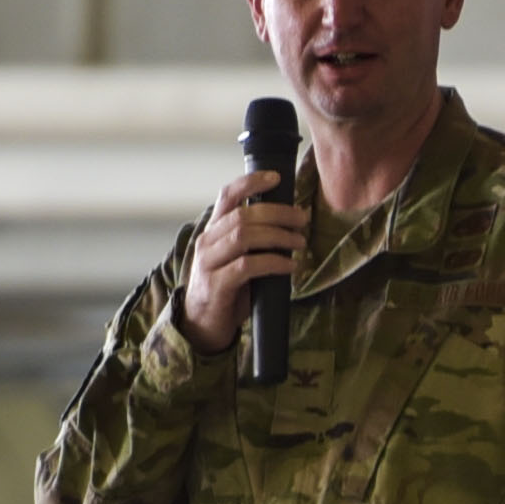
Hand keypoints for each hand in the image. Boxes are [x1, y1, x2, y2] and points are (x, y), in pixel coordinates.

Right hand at [174, 164, 308, 353]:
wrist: (201, 326)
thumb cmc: (226, 289)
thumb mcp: (236, 258)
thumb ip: (252, 240)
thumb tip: (290, 224)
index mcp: (213, 230)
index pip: (227, 195)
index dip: (251, 182)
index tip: (277, 177)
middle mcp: (207, 242)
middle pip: (243, 215)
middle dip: (278, 213)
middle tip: (302, 219)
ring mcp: (209, 263)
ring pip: (244, 236)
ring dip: (278, 236)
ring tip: (300, 242)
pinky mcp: (217, 285)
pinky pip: (248, 266)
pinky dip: (274, 263)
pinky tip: (290, 266)